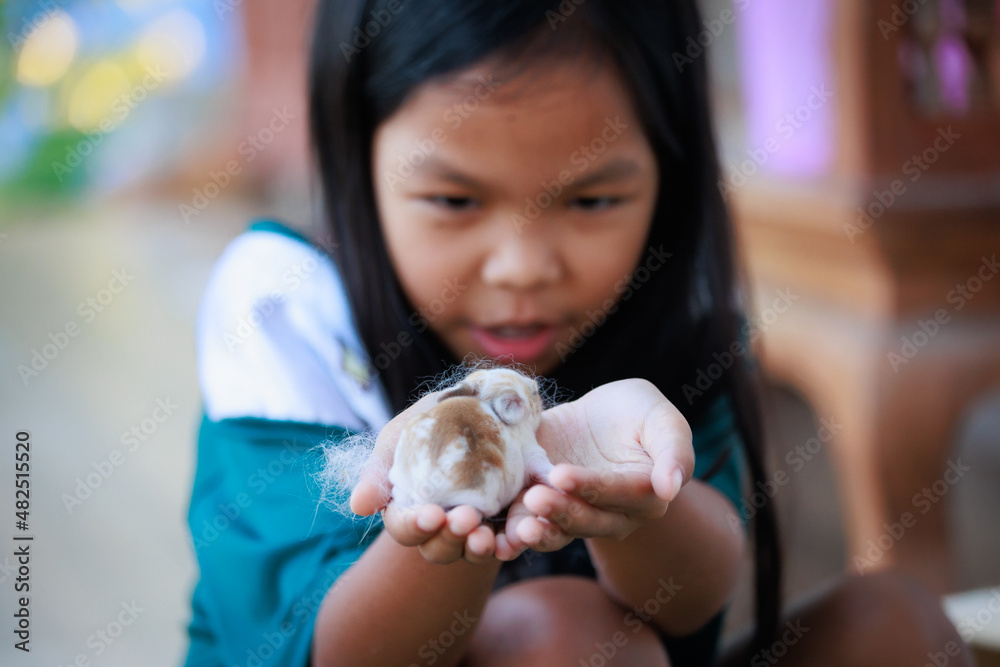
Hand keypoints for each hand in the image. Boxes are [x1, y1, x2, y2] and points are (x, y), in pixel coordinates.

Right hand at [349, 389, 494, 564]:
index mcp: (411, 506)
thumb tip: (359, 507)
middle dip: (449, 537)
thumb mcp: (402, 435)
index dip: (415, 526)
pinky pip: (507, 542)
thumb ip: (380, 469)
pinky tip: (514, 537)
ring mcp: (474, 526)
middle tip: (465, 518)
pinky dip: (509, 544)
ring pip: (471, 552)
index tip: (431, 515)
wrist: (489, 399)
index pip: (406, 528)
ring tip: (485, 535)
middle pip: (437, 548)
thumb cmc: (436, 416)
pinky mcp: (506, 520)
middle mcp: (441, 523)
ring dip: (476, 548)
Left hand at [500, 379, 693, 553]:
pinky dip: (517, 537)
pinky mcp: (550, 512)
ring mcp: (581, 517)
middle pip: (589, 519)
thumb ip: (674, 450)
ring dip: (539, 532)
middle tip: (535, 497)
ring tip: (518, 528)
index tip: (561, 475)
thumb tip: (672, 488)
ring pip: (562, 532)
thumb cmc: (638, 412)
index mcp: (647, 494)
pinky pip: (536, 530)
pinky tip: (500, 540)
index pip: (621, 493)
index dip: (592, 486)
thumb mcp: (662, 419)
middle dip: (560, 510)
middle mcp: (615, 515)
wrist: (599, 416)